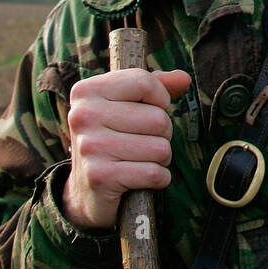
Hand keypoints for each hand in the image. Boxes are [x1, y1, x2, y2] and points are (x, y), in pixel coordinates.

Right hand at [60, 69, 191, 229]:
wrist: (85, 190)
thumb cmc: (112, 138)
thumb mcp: (126, 105)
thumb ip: (155, 87)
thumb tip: (184, 78)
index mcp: (87, 91)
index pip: (144, 82)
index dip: (159, 99)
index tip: (149, 110)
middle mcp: (84, 116)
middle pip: (158, 119)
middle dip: (162, 134)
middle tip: (142, 142)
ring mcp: (91, 147)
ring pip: (161, 148)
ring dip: (160, 158)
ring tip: (140, 160)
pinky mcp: (101, 177)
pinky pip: (154, 173)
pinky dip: (158, 178)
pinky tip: (140, 178)